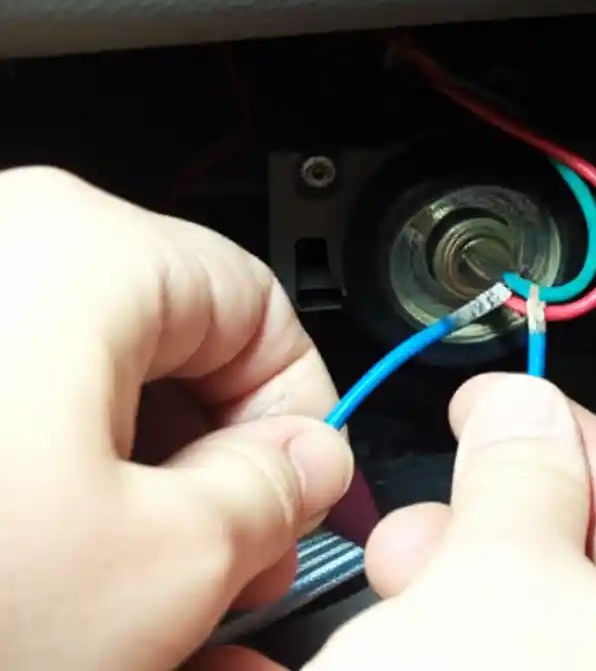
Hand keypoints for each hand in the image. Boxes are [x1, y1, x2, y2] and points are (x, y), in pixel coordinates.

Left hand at [0, 167, 353, 668]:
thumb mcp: (167, 561)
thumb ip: (275, 494)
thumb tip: (301, 467)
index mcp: (79, 247)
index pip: (264, 309)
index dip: (304, 421)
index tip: (297, 505)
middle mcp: (2, 252)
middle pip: (170, 362)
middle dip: (209, 483)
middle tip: (217, 577)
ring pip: (79, 410)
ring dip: (129, 511)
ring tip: (137, 610)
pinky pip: (10, 427)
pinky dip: (44, 505)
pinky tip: (57, 591)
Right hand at [205, 374, 595, 669]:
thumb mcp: (504, 578)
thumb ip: (516, 474)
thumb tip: (521, 404)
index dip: (542, 430)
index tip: (490, 400)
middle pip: (573, 569)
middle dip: (472, 541)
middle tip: (407, 536)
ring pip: (522, 643)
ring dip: (438, 618)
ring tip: (375, 625)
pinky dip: (433, 665)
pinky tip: (359, 661)